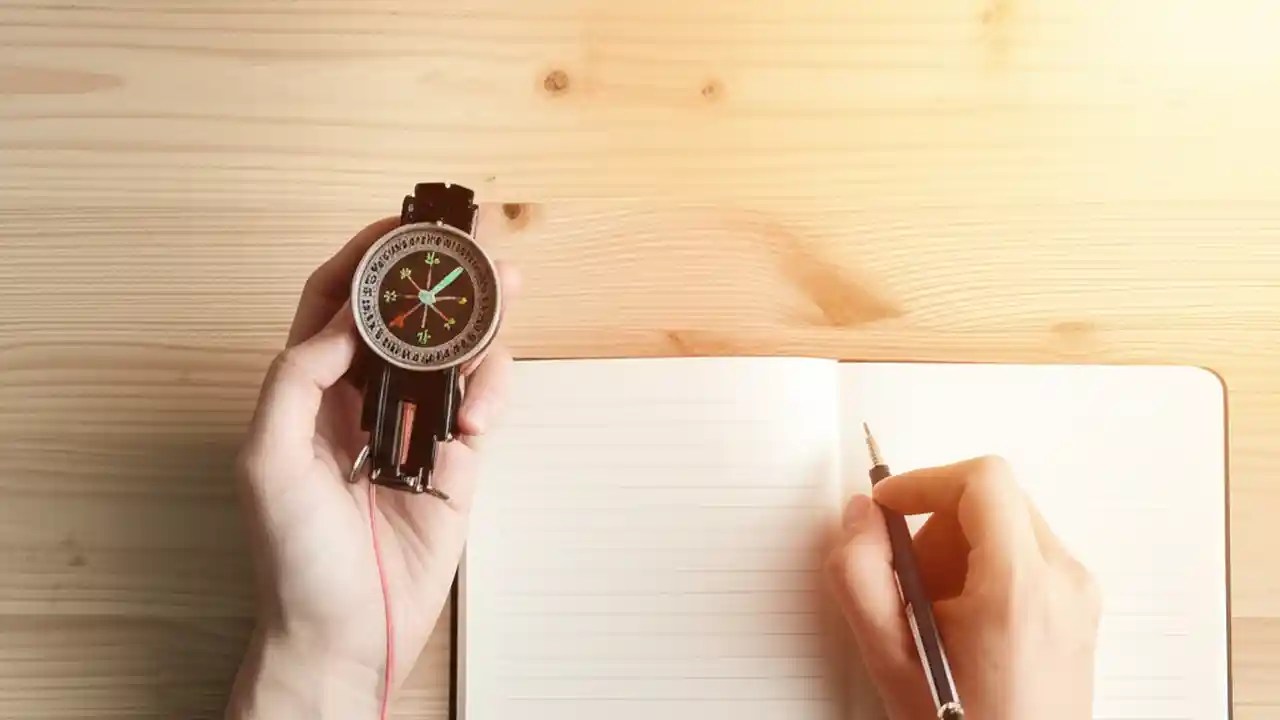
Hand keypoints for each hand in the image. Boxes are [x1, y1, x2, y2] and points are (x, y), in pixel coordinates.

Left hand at [226, 217, 520, 718]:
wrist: (346, 632)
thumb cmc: (292, 560)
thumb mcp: (266, 461)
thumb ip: (294, 380)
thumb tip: (339, 323)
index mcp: (312, 391)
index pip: (337, 304)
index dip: (366, 259)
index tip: (400, 226)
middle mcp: (365, 400)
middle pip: (409, 318)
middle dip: (442, 281)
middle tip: (474, 255)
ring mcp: (415, 428)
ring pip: (456, 355)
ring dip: (480, 329)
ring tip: (499, 307)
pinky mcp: (457, 461)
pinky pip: (484, 405)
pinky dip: (490, 396)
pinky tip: (476, 416)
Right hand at [827, 456, 1100, 719]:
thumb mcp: (889, 656)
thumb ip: (859, 574)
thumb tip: (862, 517)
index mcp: (1021, 587)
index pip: (982, 480)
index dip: (924, 481)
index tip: (889, 506)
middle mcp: (1063, 581)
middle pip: (992, 500)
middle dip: (937, 526)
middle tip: (909, 582)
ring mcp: (1078, 595)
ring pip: (1006, 525)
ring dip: (958, 551)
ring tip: (937, 615)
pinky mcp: (1078, 608)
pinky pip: (1024, 556)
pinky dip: (983, 570)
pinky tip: (962, 624)